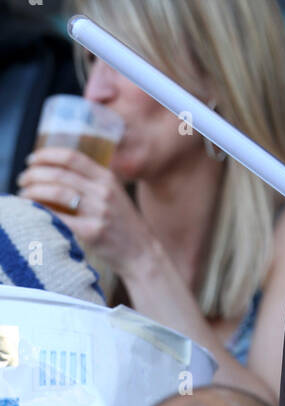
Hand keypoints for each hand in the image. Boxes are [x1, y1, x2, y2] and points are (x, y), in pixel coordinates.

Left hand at [16, 146, 149, 274]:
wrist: (140, 250)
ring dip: (34, 192)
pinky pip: (60, 218)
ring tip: (24, 195)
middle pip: (61, 174)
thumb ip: (91, 182)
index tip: (32, 159)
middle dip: (35, 174)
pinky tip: (34, 213)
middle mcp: (104, 191)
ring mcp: (99, 211)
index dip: (48, 155)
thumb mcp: (112, 194)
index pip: (73, 157)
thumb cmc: (121, 223)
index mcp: (107, 178)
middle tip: (22, 179)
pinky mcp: (93, 232)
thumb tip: (55, 172)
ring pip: (58, 193)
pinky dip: (42, 213)